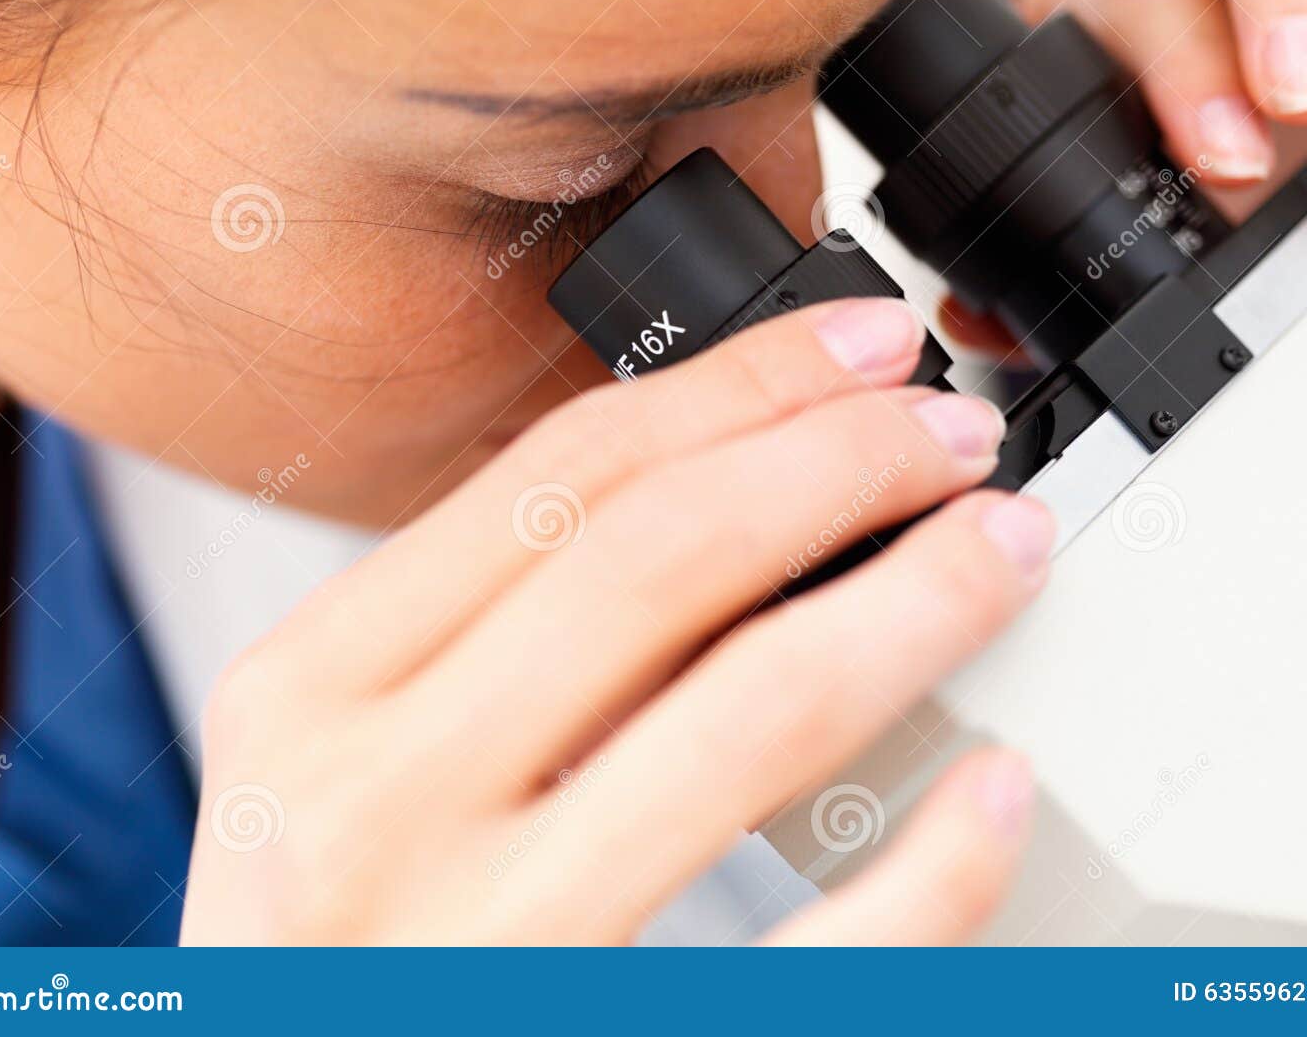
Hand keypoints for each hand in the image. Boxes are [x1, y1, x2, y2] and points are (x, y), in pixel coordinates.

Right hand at [178, 298, 1053, 944]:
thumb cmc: (334, 951)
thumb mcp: (346, 765)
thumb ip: (487, 642)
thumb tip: (721, 500)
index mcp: (309, 696)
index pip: (558, 477)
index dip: (744, 387)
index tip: (861, 353)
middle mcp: (372, 808)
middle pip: (662, 556)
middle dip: (840, 463)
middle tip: (948, 438)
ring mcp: (484, 946)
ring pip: (753, 711)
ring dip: (914, 604)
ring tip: (996, 553)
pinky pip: (816, 955)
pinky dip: (933, 863)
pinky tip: (990, 790)